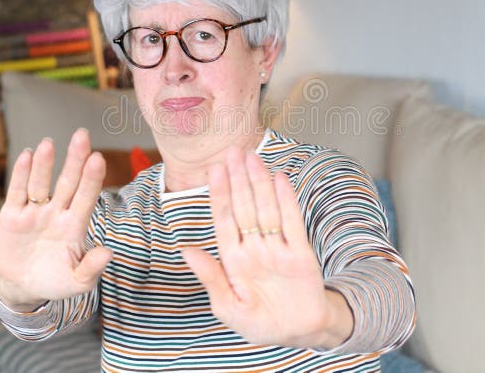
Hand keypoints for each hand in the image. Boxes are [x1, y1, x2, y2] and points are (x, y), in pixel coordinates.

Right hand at [0, 128, 112, 311]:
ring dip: (45, 164)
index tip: (98, 158)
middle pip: (68, 183)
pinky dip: (21, 174)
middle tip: (82, 136)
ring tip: (48, 144)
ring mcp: (35, 212)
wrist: (23, 287)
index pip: (86, 197)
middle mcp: (57, 212)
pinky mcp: (12, 215)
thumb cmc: (56, 281)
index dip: (92, 179)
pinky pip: (17, 192)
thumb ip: (91, 268)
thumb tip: (108, 253)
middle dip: (74, 160)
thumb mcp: (77, 282)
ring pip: (41, 183)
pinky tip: (27, 155)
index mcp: (75, 225)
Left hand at [181, 147, 352, 348]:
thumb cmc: (260, 323)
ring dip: (258, 183)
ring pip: (265, 209)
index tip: (214, 169)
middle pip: (244, 207)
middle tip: (233, 151)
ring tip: (252, 157)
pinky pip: (292, 222)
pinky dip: (286, 200)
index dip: (220, 194)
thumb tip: (185, 251)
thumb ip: (210, 277)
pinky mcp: (299, 253)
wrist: (299, 333)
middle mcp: (254, 247)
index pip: (224, 219)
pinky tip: (279, 179)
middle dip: (237, 179)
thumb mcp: (228, 307)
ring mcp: (277, 248)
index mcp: (233, 258)